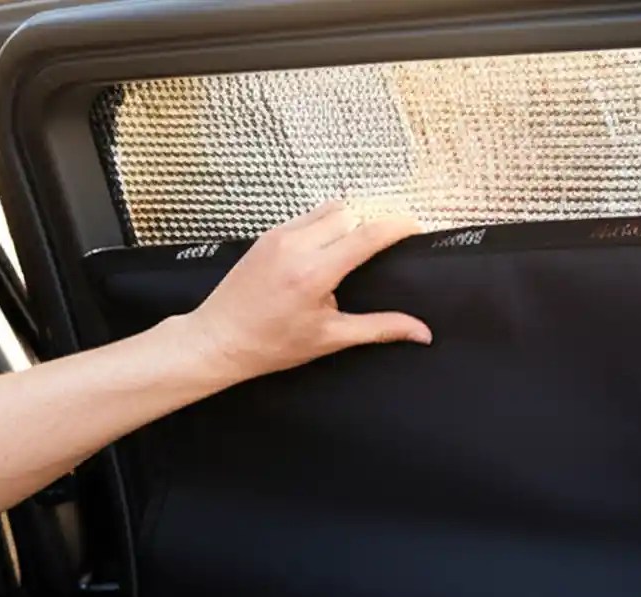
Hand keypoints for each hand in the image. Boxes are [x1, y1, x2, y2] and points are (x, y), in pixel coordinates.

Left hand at [182, 201, 431, 380]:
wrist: (218, 339)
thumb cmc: (272, 344)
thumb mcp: (331, 338)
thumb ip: (380, 328)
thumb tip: (422, 332)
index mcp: (314, 272)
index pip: (367, 234)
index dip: (398, 225)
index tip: (416, 228)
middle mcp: (296, 245)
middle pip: (351, 211)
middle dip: (374, 221)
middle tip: (390, 242)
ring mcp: (279, 235)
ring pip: (329, 207)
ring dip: (351, 218)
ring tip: (362, 243)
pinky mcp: (268, 235)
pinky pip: (308, 216)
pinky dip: (328, 223)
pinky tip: (333, 247)